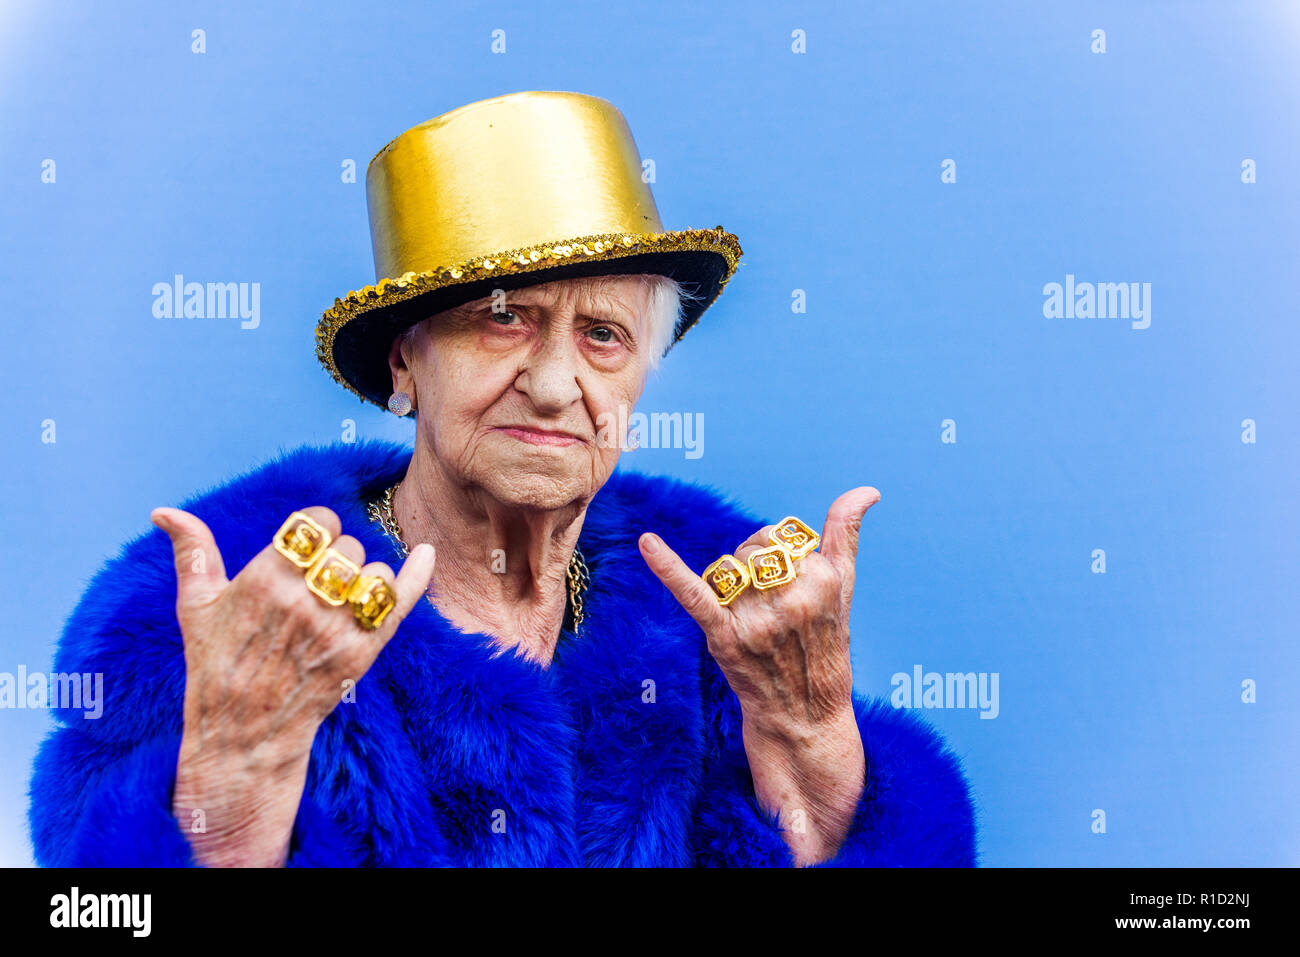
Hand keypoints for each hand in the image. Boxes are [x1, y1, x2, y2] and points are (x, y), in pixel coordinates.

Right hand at [152, 505, 435, 866]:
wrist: (243, 738)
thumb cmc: (215, 667)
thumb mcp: (197, 609)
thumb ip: (192, 554)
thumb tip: (164, 512)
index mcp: (262, 581)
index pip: (317, 524)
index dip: (319, 529)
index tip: (311, 545)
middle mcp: (302, 602)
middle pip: (348, 547)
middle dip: (338, 557)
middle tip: (321, 582)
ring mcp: (335, 630)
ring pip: (374, 572)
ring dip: (365, 577)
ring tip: (344, 598)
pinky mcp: (361, 655)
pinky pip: (398, 603)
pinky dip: (416, 576)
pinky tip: (426, 555)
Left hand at [638, 487, 880, 865]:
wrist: (805, 715)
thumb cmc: (825, 645)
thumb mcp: (843, 589)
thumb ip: (846, 534)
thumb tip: (868, 490)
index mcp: (823, 579)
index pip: (780, 536)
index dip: (775, 553)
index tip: (785, 581)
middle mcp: (792, 597)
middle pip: (752, 549)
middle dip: (752, 565)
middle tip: (766, 602)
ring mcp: (757, 618)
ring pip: (728, 567)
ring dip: (731, 582)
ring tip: (749, 614)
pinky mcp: (724, 636)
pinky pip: (693, 593)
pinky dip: (667, 567)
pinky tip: (647, 542)